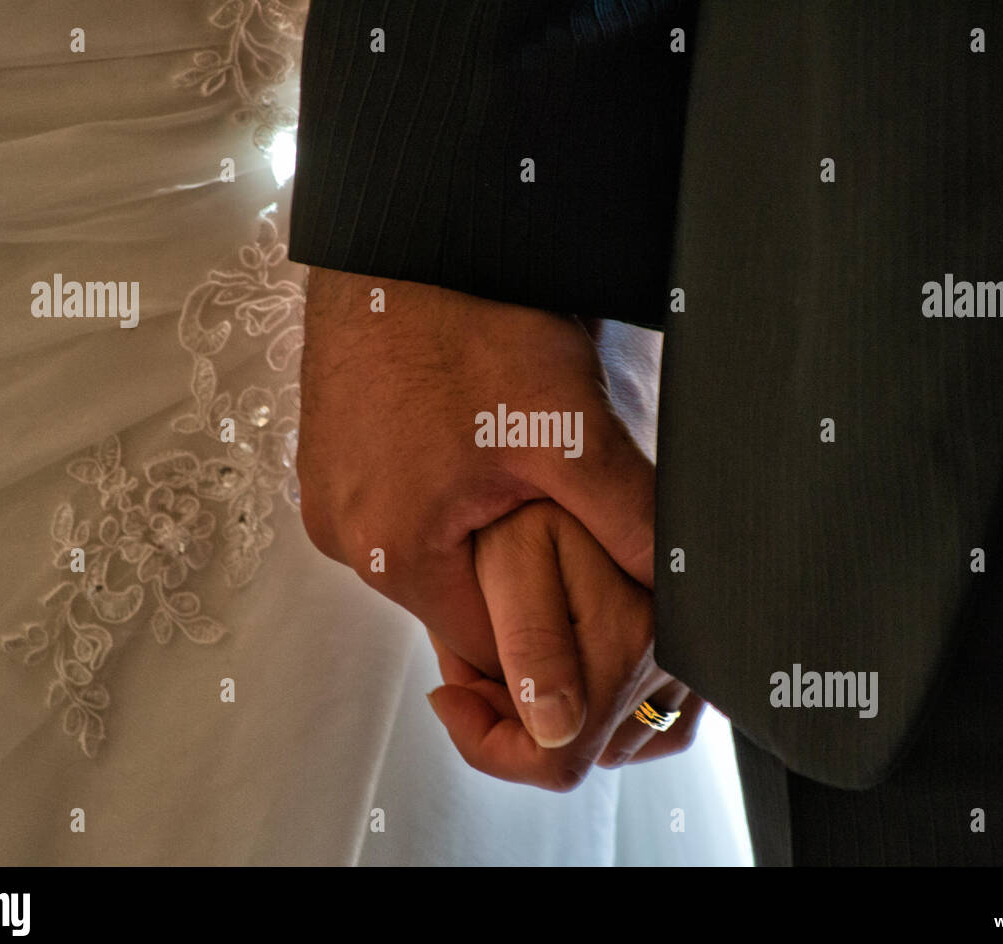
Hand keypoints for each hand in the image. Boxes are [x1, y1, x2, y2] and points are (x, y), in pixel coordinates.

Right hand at [296, 267, 654, 685]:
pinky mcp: (325, 455)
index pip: (486, 645)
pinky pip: (391, 504)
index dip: (546, 625)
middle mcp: (345, 535)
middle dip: (508, 573)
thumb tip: (677, 585)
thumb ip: (627, 518)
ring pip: (423, 551)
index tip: (580, 588)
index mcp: (395, 550)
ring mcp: (327, 493)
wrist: (401, 238)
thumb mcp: (568, 431)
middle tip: (553, 515)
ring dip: (472, 530)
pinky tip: (466, 445)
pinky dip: (435, 494)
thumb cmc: (471, 325)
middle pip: (451, 600)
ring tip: (511, 471)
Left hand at [426, 500, 704, 790]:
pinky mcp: (694, 647)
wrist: (572, 430)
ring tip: (506, 633)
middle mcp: (676, 656)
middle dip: (512, 712)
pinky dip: (592, 698)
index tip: (449, 695)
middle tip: (466, 649)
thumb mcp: (510, 555)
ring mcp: (692, 655)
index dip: (489, 740)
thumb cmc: (532, 480)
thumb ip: (531, 646)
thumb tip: (554, 735)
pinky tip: (550, 648)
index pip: (559, 758)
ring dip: (549, 702)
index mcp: (632, 640)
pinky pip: (647, 715)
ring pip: (610, 735)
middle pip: (581, 748)